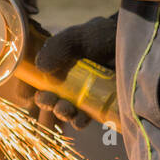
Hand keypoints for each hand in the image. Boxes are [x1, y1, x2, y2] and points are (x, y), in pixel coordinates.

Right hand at [31, 13, 117, 128]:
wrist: (132, 43)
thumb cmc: (102, 36)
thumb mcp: (77, 37)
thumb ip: (57, 47)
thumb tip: (40, 66)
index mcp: (55, 65)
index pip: (35, 80)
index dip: (27, 89)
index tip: (27, 94)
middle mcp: (66, 81)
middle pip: (48, 99)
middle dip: (45, 104)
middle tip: (47, 100)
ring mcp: (82, 94)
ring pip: (64, 111)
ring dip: (60, 114)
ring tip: (64, 108)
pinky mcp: (98, 105)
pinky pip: (84, 119)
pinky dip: (79, 122)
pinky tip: (79, 119)